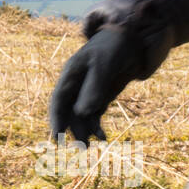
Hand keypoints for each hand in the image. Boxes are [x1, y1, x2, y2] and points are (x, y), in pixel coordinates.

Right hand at [48, 26, 139, 141]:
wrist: (133, 40)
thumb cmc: (115, 47)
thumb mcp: (105, 65)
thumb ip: (94, 87)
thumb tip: (82, 112)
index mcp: (71, 74)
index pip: (58, 100)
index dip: (56, 119)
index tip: (57, 137)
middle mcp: (76, 85)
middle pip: (68, 112)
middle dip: (70, 131)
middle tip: (77, 148)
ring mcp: (88, 92)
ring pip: (81, 117)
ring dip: (83, 133)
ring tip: (88, 149)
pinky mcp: (100, 98)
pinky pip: (94, 116)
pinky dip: (96, 128)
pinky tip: (103, 138)